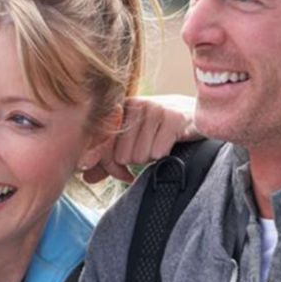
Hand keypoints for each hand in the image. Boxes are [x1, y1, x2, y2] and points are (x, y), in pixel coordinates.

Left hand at [84, 94, 199, 183]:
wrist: (194, 116)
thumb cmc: (157, 130)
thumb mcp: (130, 141)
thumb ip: (107, 159)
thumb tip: (86, 177)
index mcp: (119, 108)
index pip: (103, 146)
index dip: (109, 164)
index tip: (118, 169)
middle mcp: (135, 105)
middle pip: (122, 156)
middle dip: (134, 162)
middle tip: (146, 153)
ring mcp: (155, 109)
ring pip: (140, 156)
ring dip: (150, 158)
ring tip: (158, 144)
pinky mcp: (174, 118)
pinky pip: (159, 153)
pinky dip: (164, 155)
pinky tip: (170, 143)